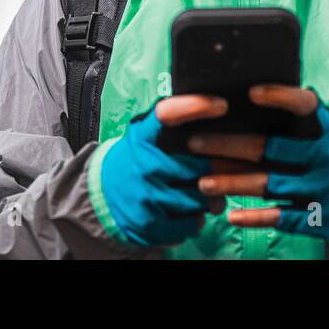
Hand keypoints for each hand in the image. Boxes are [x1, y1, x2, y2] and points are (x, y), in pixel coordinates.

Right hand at [98, 94, 253, 245]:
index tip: (221, 105)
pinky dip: (197, 220)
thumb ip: (170, 124)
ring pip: (199, 197)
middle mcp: (144, 163)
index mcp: (143, 136)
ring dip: (211, 198)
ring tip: (211, 194)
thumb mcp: (143, 136)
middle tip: (227, 169)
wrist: (101, 194)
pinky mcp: (148, 223)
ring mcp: (146, 194)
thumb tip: (213, 110)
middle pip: (200, 164)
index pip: (169, 113)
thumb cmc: (135, 161)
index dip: (196, 106)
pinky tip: (193, 213)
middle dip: (219, 168)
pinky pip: (190, 223)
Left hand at [185, 85, 328, 242]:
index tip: (251, 92)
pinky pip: (280, 217)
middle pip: (270, 149)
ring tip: (203, 182)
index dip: (280, 97)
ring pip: (268, 185)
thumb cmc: (328, 152)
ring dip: (232, 183)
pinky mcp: (317, 217)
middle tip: (196, 143)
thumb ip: (293, 116)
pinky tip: (232, 214)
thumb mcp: (321, 129)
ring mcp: (321, 188)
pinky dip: (254, 217)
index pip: (304, 106)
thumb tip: (244, 100)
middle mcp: (323, 156)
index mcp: (324, 128)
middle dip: (228, 146)